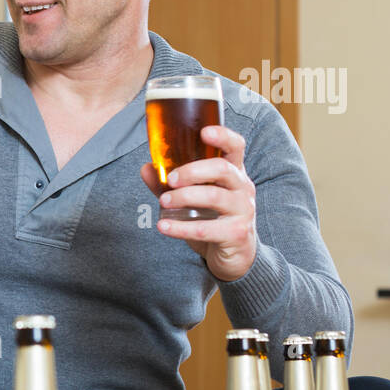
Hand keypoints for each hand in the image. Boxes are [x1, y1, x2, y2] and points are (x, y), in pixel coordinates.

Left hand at [140, 125, 257, 282]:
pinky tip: (163, 227)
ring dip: (184, 197)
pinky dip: (180, 228)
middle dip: (192, 171)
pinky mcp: (236, 234)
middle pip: (222, 169)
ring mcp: (243, 211)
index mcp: (234, 173)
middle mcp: (242, 188)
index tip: (203, 132)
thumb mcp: (192, 200)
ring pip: (215, 197)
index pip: (236, 147)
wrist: (234, 257)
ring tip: (163, 202)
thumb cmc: (213, 220)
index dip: (223, 136)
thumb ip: (170, 184)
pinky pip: (206, 229)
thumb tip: (146, 168)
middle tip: (170, 180)